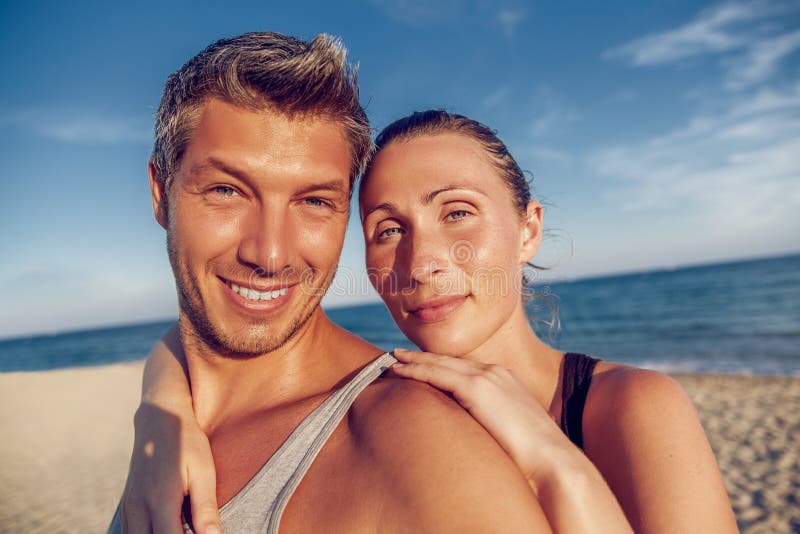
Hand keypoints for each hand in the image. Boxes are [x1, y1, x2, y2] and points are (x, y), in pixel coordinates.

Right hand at [118, 402, 218, 533]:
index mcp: (160, 500)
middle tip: (186, 531)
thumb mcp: (204, 472)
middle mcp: (138, 506)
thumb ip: (205, 509)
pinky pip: (129, 531)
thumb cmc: (187, 443)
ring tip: (178, 528)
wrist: (160, 417)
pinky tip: (163, 528)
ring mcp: (128, 505)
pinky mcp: (125, 503)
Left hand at [391, 348, 632, 533]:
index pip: (463, 368)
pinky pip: (438, 375)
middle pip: (449, 361)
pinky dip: (416, 371)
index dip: (439, 365)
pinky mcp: (478, 388)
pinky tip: (399, 372)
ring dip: (413, 362)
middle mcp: (496, 372)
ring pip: (440, 364)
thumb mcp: (509, 430)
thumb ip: (489, 421)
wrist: (552, 461)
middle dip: (422, 358)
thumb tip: (472, 430)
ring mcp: (487, 378)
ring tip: (392, 361)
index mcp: (505, 380)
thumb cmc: (534, 456)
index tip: (419, 365)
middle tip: (398, 356)